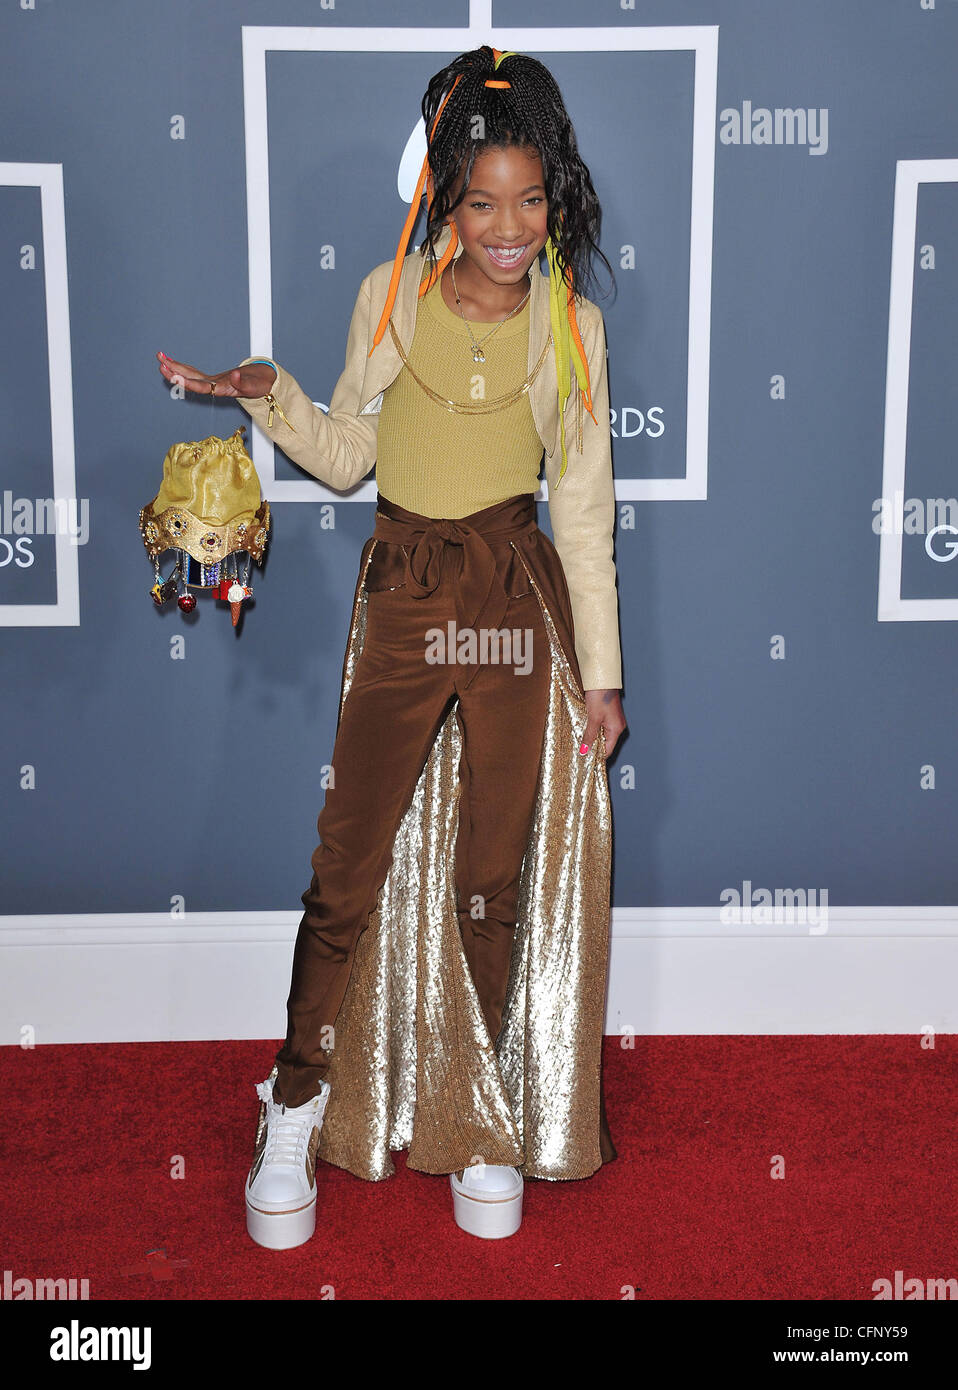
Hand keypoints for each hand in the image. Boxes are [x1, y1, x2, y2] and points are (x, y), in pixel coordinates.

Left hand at [156, 352, 276, 397]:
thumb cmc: (260, 386)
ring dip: (174, 369)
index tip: (175, 376)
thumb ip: (244, 382)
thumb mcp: (255, 385)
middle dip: (175, 374)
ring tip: (160, 359)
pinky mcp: (211, 379)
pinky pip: (193, 373)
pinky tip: (171, 361)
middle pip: (191, 382)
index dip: (188, 383)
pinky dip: (181, 367)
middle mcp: (214, 387)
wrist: (263, 386)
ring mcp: (211, 383)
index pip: (203, 387)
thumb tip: (235, 374)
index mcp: (223, 390)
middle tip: (161, 364)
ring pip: (189, 377)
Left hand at [580, 689, 625, 759]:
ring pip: (602, 735)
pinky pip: (601, 727)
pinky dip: (593, 729)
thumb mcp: (593, 718)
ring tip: (581, 739)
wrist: (602, 679)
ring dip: (592, 737)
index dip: (596, 755)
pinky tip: (585, 728)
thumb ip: (589, 735)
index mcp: (617, 729)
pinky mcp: (608, 714)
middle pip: (606, 743)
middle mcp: (618, 726)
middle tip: (581, 749)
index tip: (585, 758)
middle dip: (593, 746)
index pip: (608, 750)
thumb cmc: (600, 695)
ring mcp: (614, 720)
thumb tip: (585, 750)